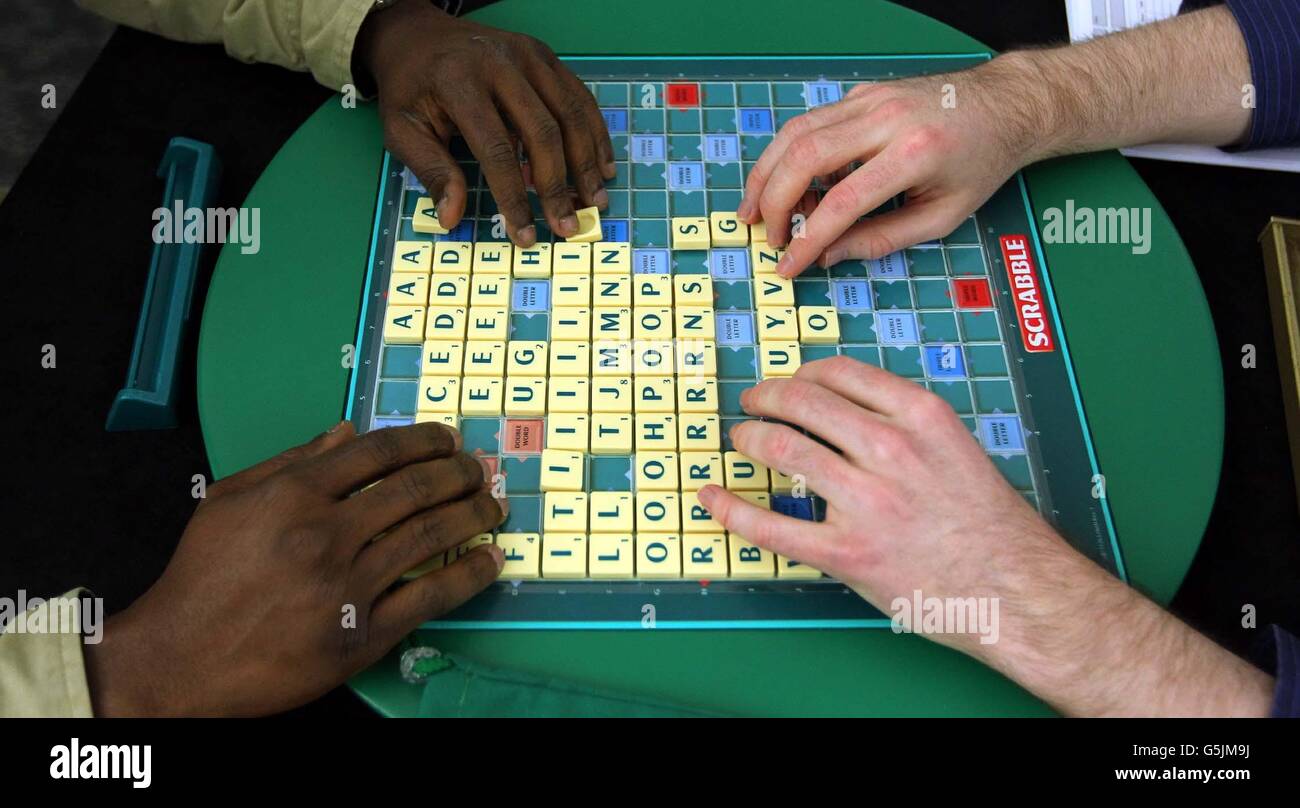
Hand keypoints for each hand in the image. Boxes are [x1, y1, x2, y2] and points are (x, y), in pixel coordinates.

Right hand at [83, 422, 505, 715]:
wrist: (181, 658)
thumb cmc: (201, 577)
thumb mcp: (228, 501)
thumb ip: (290, 462)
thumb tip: (346, 432)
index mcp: (295, 495)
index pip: (378, 453)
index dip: (423, 441)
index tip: (447, 440)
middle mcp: (327, 535)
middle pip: (414, 490)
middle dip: (458, 474)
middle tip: (479, 470)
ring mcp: (348, 587)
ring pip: (430, 538)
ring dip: (472, 516)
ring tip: (492, 507)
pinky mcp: (362, 636)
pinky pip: (430, 598)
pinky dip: (468, 576)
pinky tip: (489, 561)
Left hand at [356, 1, 614, 245]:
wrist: (419, 35)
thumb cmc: (411, 88)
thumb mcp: (402, 129)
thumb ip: (431, 171)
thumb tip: (452, 218)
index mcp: (460, 82)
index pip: (495, 149)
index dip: (514, 197)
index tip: (525, 234)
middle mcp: (500, 64)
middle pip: (542, 132)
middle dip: (558, 186)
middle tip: (568, 226)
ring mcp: (528, 56)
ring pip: (570, 114)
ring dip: (586, 163)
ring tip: (594, 200)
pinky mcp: (545, 56)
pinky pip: (579, 97)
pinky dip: (595, 134)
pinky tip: (602, 166)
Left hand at [696, 356, 1087, 663]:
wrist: (1013, 590)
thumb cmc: (990, 526)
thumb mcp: (957, 448)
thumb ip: (904, 425)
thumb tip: (846, 413)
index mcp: (919, 416)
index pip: (840, 373)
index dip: (802, 374)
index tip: (790, 382)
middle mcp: (888, 448)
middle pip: (802, 402)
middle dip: (766, 397)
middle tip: (751, 404)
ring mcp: (864, 501)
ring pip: (781, 448)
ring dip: (749, 438)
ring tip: (740, 439)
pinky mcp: (844, 552)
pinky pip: (770, 525)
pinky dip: (730, 509)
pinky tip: (711, 497)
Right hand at [737, 59, 1035, 277]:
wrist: (1004, 105)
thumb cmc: (980, 164)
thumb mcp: (942, 216)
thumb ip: (882, 239)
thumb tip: (828, 255)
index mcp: (914, 154)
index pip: (843, 202)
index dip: (807, 239)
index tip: (788, 266)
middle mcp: (887, 119)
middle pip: (805, 157)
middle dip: (773, 202)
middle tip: (766, 237)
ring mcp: (869, 99)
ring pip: (795, 132)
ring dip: (766, 174)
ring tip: (753, 211)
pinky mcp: (860, 93)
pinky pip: (811, 124)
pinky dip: (790, 157)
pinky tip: (791, 186)